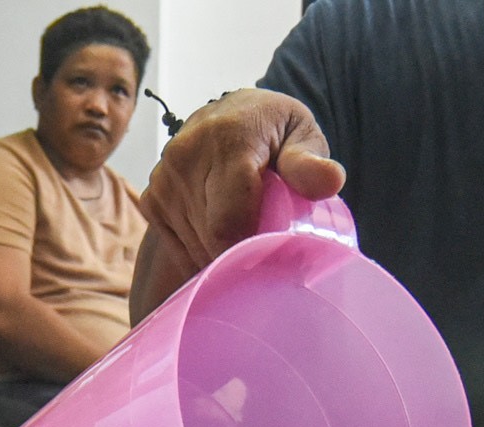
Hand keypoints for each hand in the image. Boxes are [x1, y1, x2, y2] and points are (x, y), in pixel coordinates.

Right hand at [132, 89, 344, 318]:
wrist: (232, 113)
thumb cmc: (275, 131)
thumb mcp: (302, 136)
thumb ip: (311, 162)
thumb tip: (330, 180)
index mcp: (226, 139)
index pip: (228, 222)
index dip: (252, 250)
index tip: (274, 256)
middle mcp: (185, 157)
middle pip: (211, 240)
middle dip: (240, 255)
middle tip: (266, 248)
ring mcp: (164, 180)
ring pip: (194, 248)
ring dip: (221, 253)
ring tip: (245, 232)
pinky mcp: (153, 199)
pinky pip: (178, 247)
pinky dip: (201, 251)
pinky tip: (220, 233)